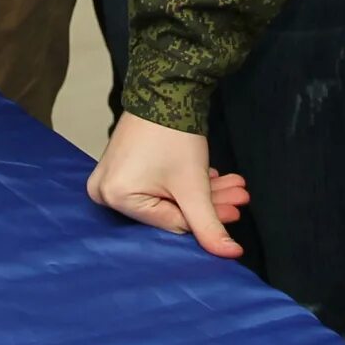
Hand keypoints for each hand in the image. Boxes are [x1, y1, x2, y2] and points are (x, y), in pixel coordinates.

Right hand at [85, 113, 248, 258]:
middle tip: (239, 196)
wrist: (164, 89)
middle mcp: (105, 192)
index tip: (236, 211)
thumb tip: (231, 256)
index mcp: (115, 199)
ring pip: (168, 196)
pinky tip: (213, 177)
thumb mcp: (194, 187)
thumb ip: (210, 225)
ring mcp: (111, 177)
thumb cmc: (173, 137)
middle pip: (170, 209)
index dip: (208, 218)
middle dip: (209, 202)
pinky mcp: (122, 166)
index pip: (171, 222)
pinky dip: (185, 182)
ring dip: (203, 192)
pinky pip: (157, 184)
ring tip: (234, 184)